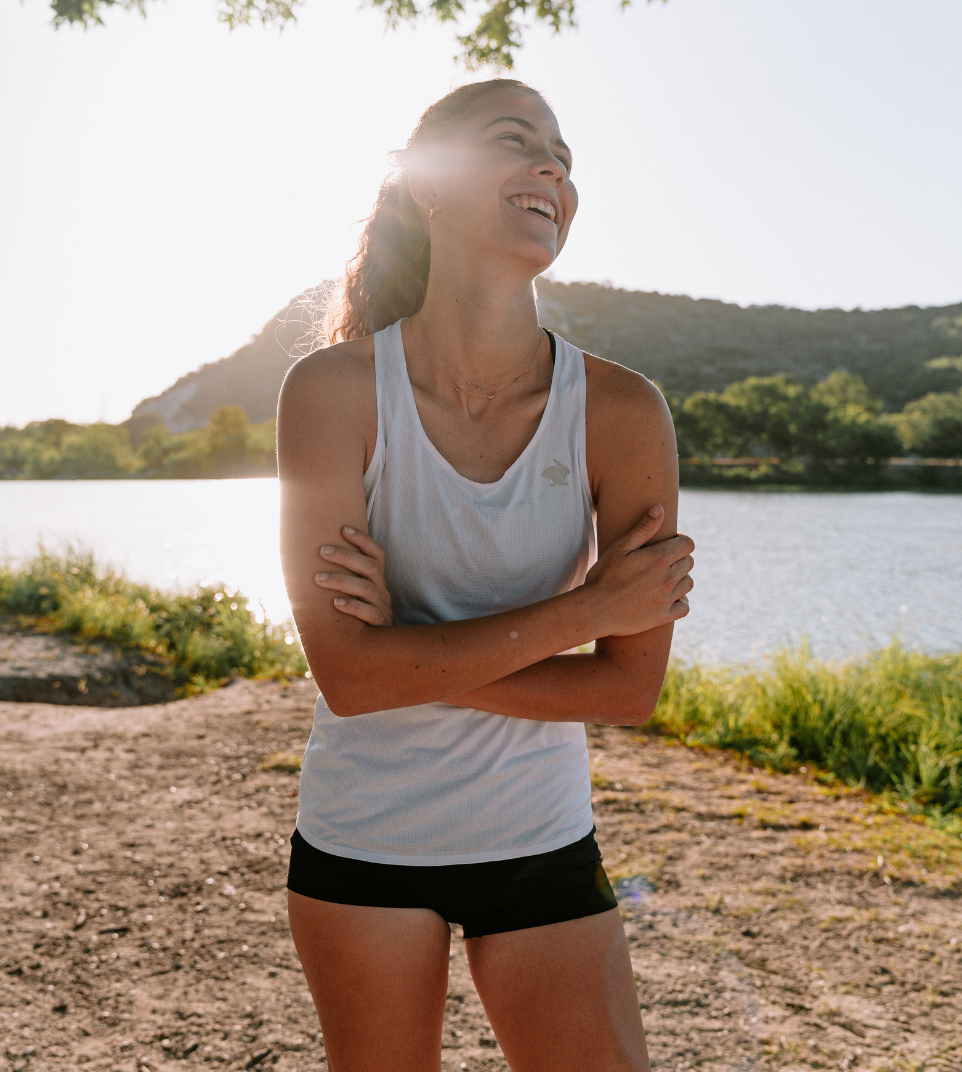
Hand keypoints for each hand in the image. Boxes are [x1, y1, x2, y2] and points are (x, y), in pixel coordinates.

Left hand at [313, 527, 394, 626]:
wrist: (380, 649)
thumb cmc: (360, 618)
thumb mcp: (356, 596)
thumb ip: (342, 581)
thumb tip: (307, 566)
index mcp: (378, 581)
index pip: (377, 554)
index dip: (363, 540)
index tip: (343, 528)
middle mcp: (382, 591)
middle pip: (370, 567)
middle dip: (346, 556)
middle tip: (322, 551)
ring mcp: (382, 608)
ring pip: (367, 589)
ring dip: (341, 580)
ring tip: (318, 579)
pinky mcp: (380, 626)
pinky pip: (369, 614)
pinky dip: (352, 606)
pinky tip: (336, 603)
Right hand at [584, 504, 693, 636]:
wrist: (594, 609)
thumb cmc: (604, 575)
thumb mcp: (621, 547)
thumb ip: (643, 528)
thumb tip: (660, 508)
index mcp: (659, 558)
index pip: (688, 544)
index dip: (680, 541)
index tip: (668, 544)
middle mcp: (668, 578)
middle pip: (689, 562)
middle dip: (678, 558)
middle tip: (660, 561)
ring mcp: (667, 599)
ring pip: (688, 583)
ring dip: (680, 578)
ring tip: (662, 578)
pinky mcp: (664, 616)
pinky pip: (685, 606)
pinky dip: (680, 600)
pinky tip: (668, 597)